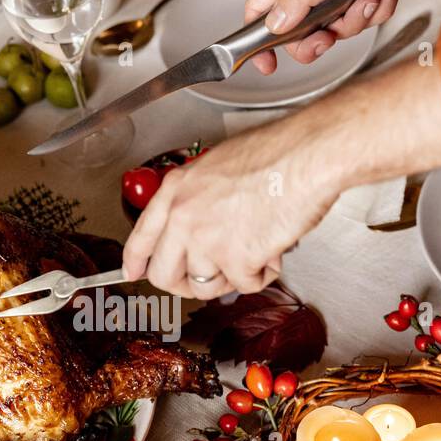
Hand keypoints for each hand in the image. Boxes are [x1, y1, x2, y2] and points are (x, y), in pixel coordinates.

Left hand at [121, 125, 340, 299]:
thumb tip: (196, 226)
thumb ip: (197, 198)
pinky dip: (263, 274)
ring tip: (252, 251)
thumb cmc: (274, 154)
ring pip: (204, 287)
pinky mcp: (236, 260)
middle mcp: (184, 217)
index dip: (136, 261)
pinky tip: (272, 250)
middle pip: (164, 275)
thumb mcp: (216, 167)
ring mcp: (207, 241)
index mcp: (176, 190)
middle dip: (185, 283)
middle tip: (207, 277)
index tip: (134, 273)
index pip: (141, 236)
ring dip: (230, 277)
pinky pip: (245, 285)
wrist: (306, 156)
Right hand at [244, 0, 427, 74]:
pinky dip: (374, 11)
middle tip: (330, 35)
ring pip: (331, 30)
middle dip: (319, 38)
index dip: (258, 40)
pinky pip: (356, 22)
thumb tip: (275, 23)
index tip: (266, 63)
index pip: (259, 9)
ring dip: (355, 20)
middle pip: (295, 31)